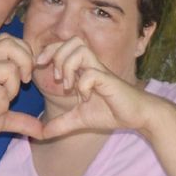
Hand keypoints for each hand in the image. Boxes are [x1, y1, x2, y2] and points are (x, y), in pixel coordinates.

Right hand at [0, 34, 42, 147]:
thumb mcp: (2, 119)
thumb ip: (22, 120)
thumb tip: (43, 131)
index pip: (10, 40)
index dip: (25, 55)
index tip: (25, 77)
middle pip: (10, 44)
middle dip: (25, 63)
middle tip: (23, 83)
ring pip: (8, 68)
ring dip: (13, 89)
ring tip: (3, 103)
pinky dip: (2, 105)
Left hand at [35, 37, 152, 136]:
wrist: (136, 116)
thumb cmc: (110, 112)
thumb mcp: (79, 119)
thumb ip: (60, 124)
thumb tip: (41, 134)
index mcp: (83, 69)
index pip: (63, 46)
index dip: (49, 51)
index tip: (39, 65)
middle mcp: (91, 66)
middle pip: (72, 41)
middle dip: (57, 55)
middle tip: (56, 77)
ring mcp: (101, 72)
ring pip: (81, 50)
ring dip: (68, 66)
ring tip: (68, 86)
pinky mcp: (109, 81)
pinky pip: (91, 73)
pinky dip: (83, 85)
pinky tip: (85, 98)